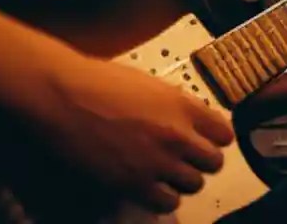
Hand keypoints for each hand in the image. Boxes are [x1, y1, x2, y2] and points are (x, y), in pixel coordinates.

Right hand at [27, 56, 233, 213]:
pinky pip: (167, 203)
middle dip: (202, 162)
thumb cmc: (97, 82)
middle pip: (214, 162)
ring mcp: (157, 162)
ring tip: (166, 175)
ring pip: (194, 184)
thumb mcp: (149, 84)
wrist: (61, 96)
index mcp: (184, 106)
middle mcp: (178, 135)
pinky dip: (162, 198)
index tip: (205, 141)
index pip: (225, 133)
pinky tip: (150, 189)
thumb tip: (187, 117)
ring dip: (182, 181)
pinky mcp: (133, 184)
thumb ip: (174, 104)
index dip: (215, 139)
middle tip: (186, 160)